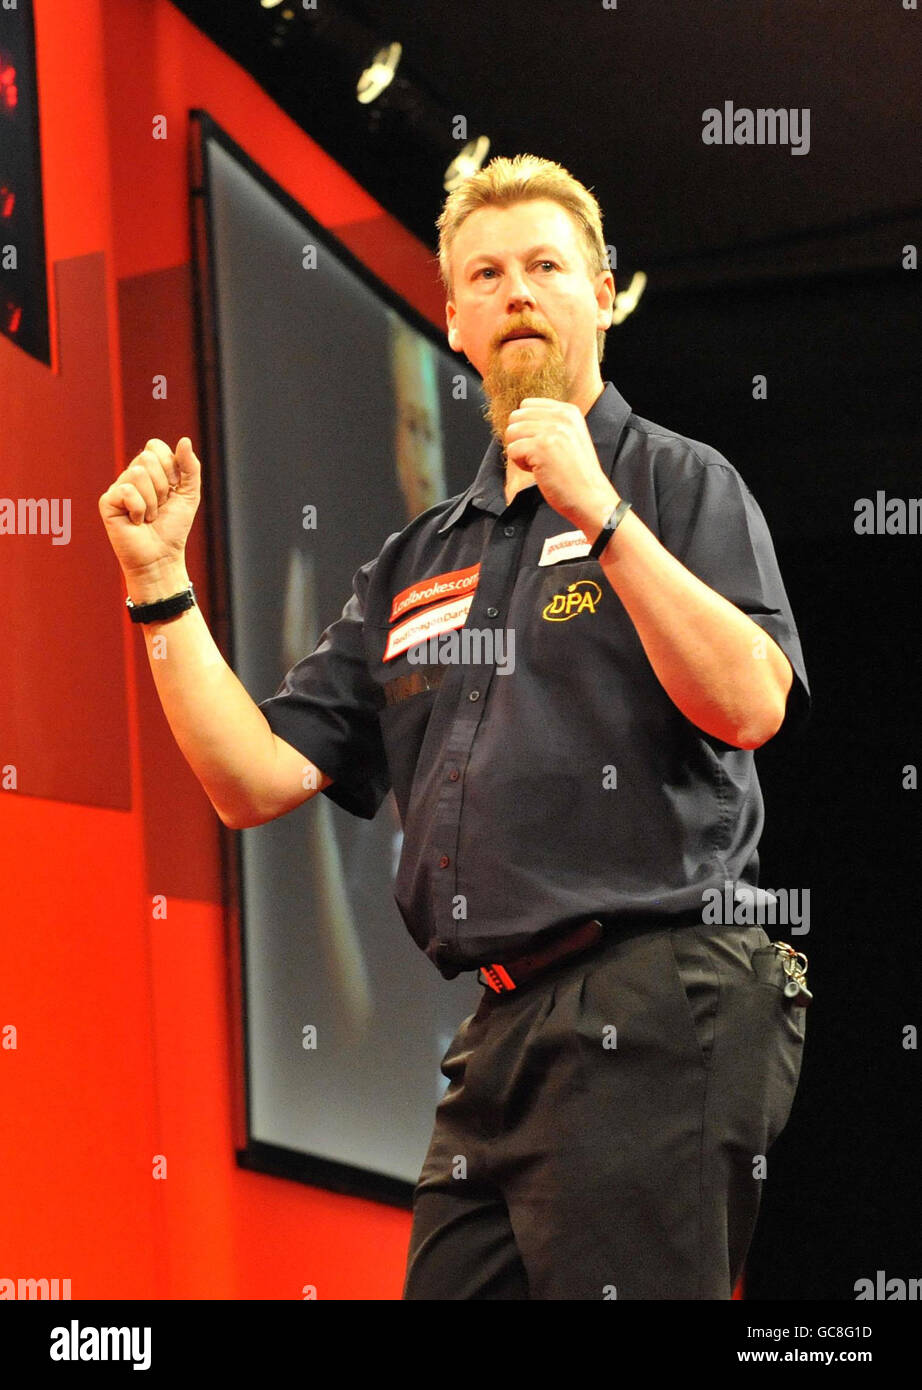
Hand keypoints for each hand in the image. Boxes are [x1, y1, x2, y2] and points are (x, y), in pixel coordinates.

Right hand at [98, 437, 200, 578]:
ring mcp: (118, 487)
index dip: (170, 467)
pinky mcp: (107, 501)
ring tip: (149, 517)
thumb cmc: (173, 528)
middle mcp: (131, 476)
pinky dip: (139, 509)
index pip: (155, 447)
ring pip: (138, 474)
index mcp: (150, 470)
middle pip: (147, 458)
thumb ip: (190, 467)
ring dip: (152, 501)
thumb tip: (184, 440)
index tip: (173, 490)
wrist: (161, 556)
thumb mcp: (190, 494)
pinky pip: (127, 491)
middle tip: (160, 507)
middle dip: (162, 486)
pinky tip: (136, 522)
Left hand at [504, 399, 617, 533]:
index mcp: (568, 411)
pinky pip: (512, 450)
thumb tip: (517, 419)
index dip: (527, 427)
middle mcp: (561, 416)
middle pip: (516, 417)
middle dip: (520, 438)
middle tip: (540, 456)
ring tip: (541, 463)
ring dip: (520, 452)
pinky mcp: (541, 447)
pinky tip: (540, 471)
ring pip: (511, 432)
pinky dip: (521, 465)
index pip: (527, 404)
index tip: (544, 445)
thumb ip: (549, 423)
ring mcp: (552, 431)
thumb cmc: (577, 474)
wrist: (590, 498)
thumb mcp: (570, 437)